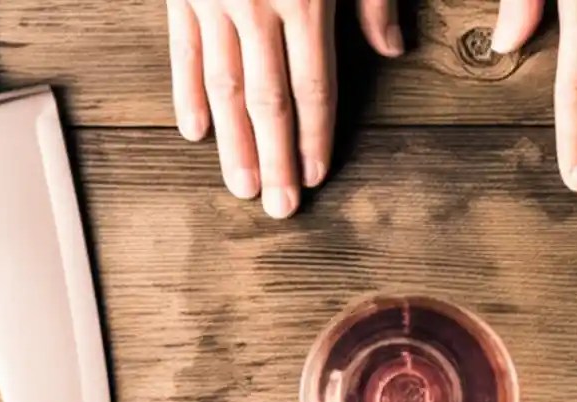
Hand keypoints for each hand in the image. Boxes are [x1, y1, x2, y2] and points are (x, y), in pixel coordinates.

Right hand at [166, 0, 403, 217]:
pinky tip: (196, 131)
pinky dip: (187, 92)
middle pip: (268, 100)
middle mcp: (257, 6)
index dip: (314, 136)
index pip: (313, 87)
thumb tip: (393, 49)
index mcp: (306, 0)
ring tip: (242, 186)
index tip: (315, 177)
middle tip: (279, 207)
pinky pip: (183, 49)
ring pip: (223, 85)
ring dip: (233, 142)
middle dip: (274, 160)